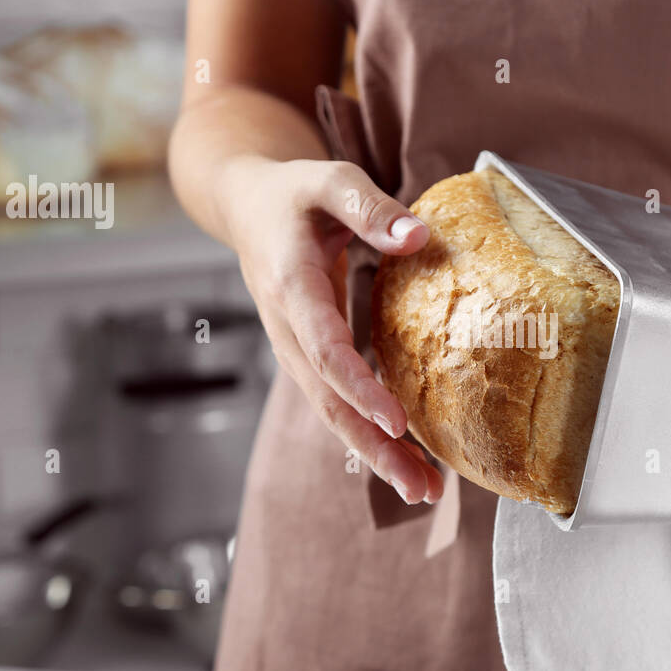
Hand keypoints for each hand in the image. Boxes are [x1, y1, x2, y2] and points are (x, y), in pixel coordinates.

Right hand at [217, 156, 443, 504]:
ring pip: (332, 412)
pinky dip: (368, 434)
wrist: (247, 207)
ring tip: (423, 490)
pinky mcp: (308, 358)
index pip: (325, 349)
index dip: (359, 387)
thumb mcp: (330, 180)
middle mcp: (288, 329)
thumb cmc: (296, 192)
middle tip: (420, 486)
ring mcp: (295, 350)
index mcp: (291, 286)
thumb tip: (419, 237)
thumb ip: (372, 208)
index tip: (397, 420)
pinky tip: (407, 460)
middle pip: (328, 401)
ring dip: (375, 454)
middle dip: (374, 447)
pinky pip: (337, 403)